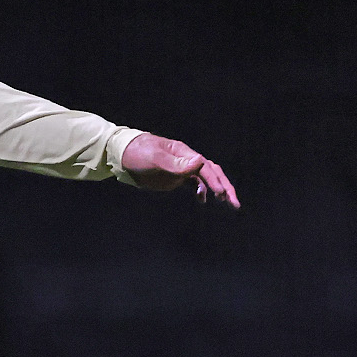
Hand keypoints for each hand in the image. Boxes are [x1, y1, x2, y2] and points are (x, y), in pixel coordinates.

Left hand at [119, 133, 239, 207]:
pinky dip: (201, 192)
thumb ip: (176, 163)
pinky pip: (193, 184)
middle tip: (234, 203)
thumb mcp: (155, 158)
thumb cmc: (137, 153)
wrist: (122, 155)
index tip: (220, 194)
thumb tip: (200, 161)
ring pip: (205, 180)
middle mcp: (186, 161)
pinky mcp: (174, 178)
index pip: (205, 168)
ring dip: (216, 190)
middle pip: (212, 173)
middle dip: (225, 187)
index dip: (214, 181)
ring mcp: (181, 170)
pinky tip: (203, 201)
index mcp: (184, 153)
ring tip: (227, 203)